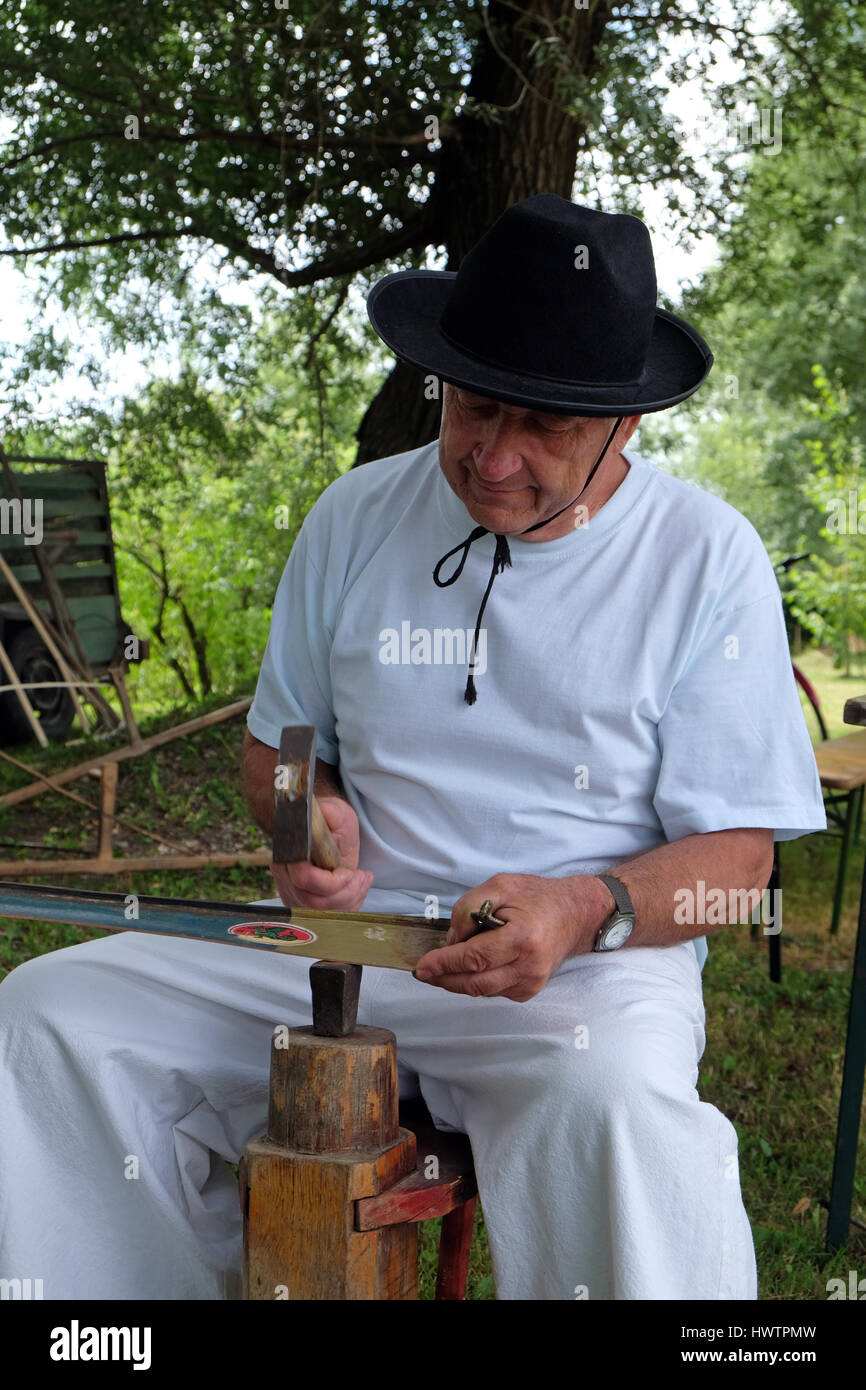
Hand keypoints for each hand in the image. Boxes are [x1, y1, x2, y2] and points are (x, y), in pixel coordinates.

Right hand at [270, 796, 373, 911]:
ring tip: (362, 880)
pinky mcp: (306, 905)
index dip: (330, 881)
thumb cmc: (330, 822)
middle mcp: (287, 878)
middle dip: (344, 892)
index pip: (304, 879)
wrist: (323, 830)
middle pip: (314, 902)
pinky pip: (328, 916)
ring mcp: (295, 894)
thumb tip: (323, 813)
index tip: (348, 872)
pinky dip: (348, 905)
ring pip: (322, 913)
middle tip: (361, 876)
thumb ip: (330, 812)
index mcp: (290, 854)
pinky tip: (357, 888)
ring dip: (349, 899)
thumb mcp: (336, 811)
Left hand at [412, 873, 610, 1000]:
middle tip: (424, 972)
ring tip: (441, 969)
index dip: (444, 964)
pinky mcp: (530, 990)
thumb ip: (470, 909)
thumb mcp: (500, 886)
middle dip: (445, 978)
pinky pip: (494, 991)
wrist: (575, 914)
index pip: (475, 958)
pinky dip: (476, 982)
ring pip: (482, 991)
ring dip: (457, 982)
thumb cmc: (536, 897)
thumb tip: (451, 940)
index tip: (422, 966)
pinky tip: (469, 969)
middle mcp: (529, 966)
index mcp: (523, 938)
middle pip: (475, 982)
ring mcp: (531, 982)